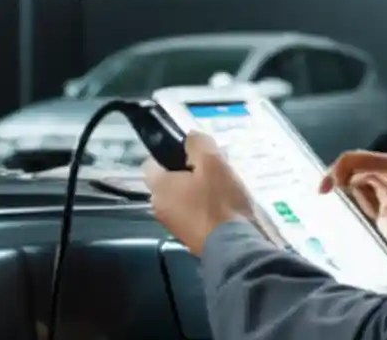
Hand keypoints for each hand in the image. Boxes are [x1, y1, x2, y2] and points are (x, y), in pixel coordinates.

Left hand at [142, 132, 259, 255]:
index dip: (171, 153)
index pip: (152, 161)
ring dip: (198, 189)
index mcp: (158, 187)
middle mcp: (158, 206)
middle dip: (189, 171)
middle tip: (213, 168)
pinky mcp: (188, 238)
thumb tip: (189, 138)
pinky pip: (192, 213)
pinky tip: (223, 206)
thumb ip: (197, 143)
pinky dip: (203, 207)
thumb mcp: (212, 162)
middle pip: (170, 180)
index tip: (193, 153)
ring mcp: (173, 225)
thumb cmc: (219, 201)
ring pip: (182, 196)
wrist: (233, 247)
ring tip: (223, 186)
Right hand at [320, 150, 386, 257]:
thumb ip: (363, 196)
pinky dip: (362, 199)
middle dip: (342, 183)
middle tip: (327, 200)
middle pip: (357, 167)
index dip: (335, 171)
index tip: (322, 192)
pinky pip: (371, 189)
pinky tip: (364, 213)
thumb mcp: (385, 217)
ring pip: (362, 178)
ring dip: (354, 194)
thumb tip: (345, 185)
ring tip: (358, 213)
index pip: (355, 159)